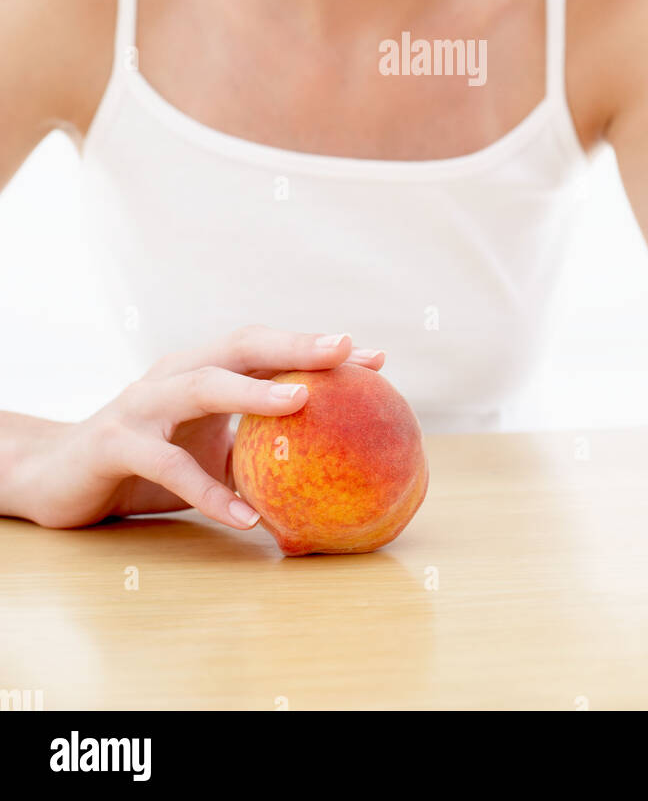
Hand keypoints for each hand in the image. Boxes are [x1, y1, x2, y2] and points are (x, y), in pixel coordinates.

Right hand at [29, 329, 382, 530]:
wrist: (58, 477)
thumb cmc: (147, 462)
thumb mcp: (209, 453)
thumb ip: (257, 453)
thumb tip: (330, 476)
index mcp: (202, 368)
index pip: (265, 347)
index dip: (316, 348)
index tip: (374, 359)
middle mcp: (175, 373)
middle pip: (239, 346)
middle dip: (294, 346)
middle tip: (344, 353)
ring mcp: (143, 403)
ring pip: (202, 386)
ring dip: (252, 393)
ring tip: (301, 403)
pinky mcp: (117, 444)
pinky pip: (170, 465)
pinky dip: (210, 490)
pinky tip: (248, 516)